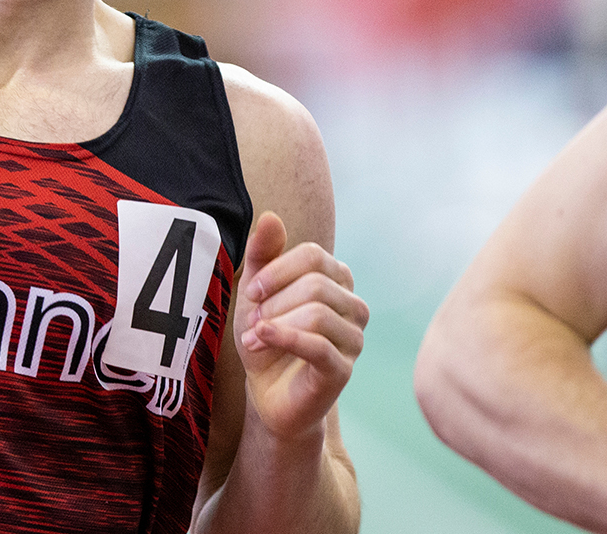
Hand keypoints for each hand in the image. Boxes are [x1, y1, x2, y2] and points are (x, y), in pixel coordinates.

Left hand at [234, 211, 367, 440]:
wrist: (266, 391)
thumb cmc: (266, 335)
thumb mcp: (256, 291)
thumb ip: (263, 254)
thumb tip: (270, 216)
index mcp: (338, 281)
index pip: (314, 256)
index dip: (278, 269)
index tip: (252, 291)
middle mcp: (354, 307)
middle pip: (315, 284)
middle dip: (274, 301)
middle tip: (252, 321)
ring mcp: (353, 339)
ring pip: (318, 313)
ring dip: (275, 323)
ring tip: (254, 337)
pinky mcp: (343, 370)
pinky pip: (318, 345)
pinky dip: (283, 338)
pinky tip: (261, 339)